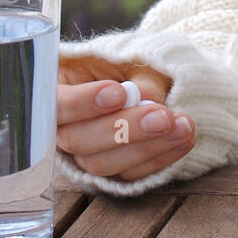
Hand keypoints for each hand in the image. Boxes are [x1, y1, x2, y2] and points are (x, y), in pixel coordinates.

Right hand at [57, 55, 195, 181]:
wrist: (154, 81)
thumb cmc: (135, 64)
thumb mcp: (137, 61)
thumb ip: (138, 81)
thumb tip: (143, 100)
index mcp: (56, 89)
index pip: (54, 103)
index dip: (82, 102)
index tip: (119, 93)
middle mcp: (62, 127)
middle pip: (76, 139)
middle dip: (123, 129)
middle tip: (162, 117)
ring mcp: (82, 154)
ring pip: (101, 164)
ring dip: (146, 147)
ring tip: (183, 127)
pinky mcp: (109, 172)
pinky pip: (127, 176)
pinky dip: (158, 159)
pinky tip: (182, 141)